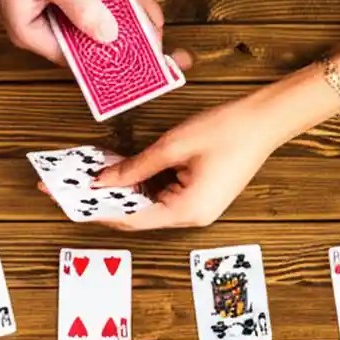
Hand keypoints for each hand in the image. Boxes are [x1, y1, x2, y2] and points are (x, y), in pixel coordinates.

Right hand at [0, 0, 187, 68]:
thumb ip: (79, 6)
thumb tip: (108, 33)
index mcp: (33, 33)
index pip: (74, 58)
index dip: (106, 61)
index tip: (135, 64)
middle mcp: (51, 26)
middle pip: (91, 44)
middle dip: (125, 47)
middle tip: (158, 54)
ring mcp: (67, 9)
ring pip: (104, 24)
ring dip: (132, 28)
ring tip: (159, 38)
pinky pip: (109, 3)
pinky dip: (130, 7)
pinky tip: (151, 16)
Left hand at [90, 92, 283, 230]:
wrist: (265, 121)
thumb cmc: (227, 130)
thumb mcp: (172, 146)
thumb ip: (134, 167)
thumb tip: (103, 180)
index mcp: (187, 210)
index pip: (132, 219)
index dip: (100, 210)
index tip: (73, 202)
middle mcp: (193, 216)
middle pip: (139, 214)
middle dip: (107, 200)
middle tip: (76, 187)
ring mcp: (199, 208)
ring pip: (150, 204)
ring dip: (124, 191)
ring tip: (94, 176)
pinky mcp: (201, 196)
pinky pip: (164, 195)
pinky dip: (143, 185)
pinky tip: (123, 170)